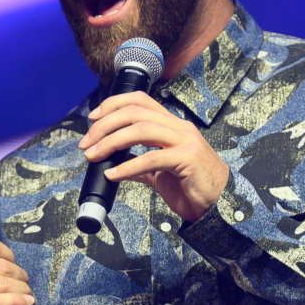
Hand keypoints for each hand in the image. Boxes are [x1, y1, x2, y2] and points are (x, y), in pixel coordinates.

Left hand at [78, 91, 228, 222]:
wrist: (218, 205)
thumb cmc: (191, 187)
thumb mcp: (160, 173)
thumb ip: (140, 166)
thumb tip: (115, 165)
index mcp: (172, 125)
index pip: (140, 100)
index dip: (113, 104)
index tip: (92, 119)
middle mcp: (178, 127)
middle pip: (134, 113)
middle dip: (104, 125)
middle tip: (86, 143)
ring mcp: (185, 141)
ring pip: (140, 130)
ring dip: (110, 142)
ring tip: (93, 156)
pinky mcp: (187, 159)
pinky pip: (151, 159)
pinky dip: (127, 166)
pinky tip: (113, 174)